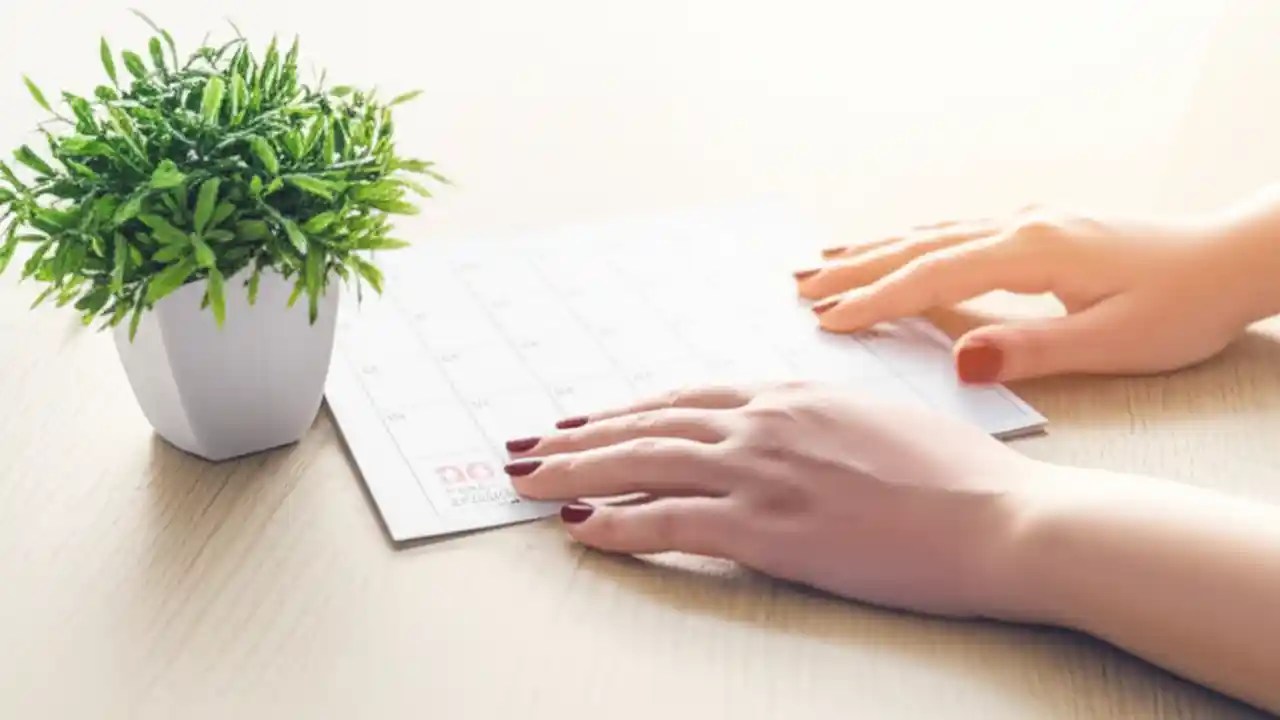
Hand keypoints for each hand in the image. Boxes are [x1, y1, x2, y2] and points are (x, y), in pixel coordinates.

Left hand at [505, 382, 1044, 618]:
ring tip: (525, 479)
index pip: (685, 399)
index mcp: (794, 396)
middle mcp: (766, 423)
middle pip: (647, 424)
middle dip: (578, 436)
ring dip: (574, 472)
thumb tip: (789, 431)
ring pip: (642, 464)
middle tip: (528, 444)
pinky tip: (578, 529)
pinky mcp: (767, 529)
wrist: (1001, 519)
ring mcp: (763, 473)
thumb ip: (820, 422)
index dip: (628, 411)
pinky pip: (668, 522)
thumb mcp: (880, 424)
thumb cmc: (958, 478)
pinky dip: (615, 525)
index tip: (588, 420)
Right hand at [792, 195, 1279, 382]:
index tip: (826, 320)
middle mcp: (1021, 227)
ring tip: (821, 259)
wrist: (1231, 259)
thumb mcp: (1112, 343)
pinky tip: (895, 247)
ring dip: (874, 249)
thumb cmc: (1182, 306)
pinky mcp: (1037, 231)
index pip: (933, 276)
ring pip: (932, 234)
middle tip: (796, 284)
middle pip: (919, 246)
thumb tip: (961, 361)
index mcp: (1032, 252)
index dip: (876, 300)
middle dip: (854, 267)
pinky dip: (912, 243)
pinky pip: (956, 233)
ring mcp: (1028, 223)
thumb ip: (1032, 351)